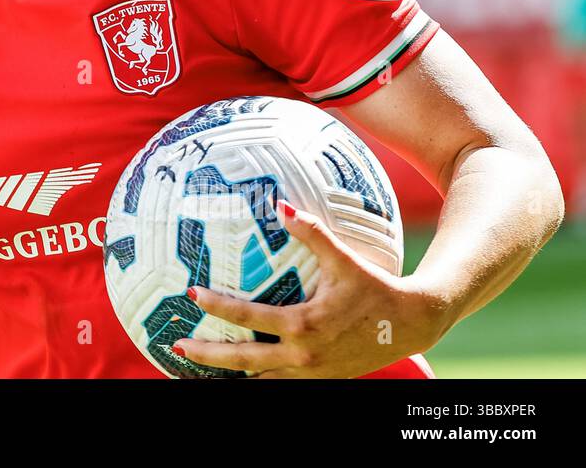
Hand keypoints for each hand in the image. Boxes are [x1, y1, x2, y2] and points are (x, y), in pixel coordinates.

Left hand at [172, 200, 451, 377]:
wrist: (412, 324)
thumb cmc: (375, 287)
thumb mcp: (344, 259)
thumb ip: (312, 233)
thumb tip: (281, 205)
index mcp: (303, 324)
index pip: (248, 317)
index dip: (218, 306)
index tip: (193, 295)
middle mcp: (303, 354)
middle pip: (244, 360)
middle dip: (208, 355)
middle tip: (178, 344)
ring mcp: (310, 372)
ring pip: (260, 380)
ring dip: (227, 376)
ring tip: (194, 371)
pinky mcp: (319, 380)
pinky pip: (278, 384)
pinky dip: (254, 380)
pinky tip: (234, 375)